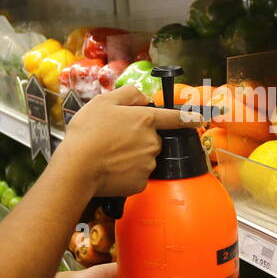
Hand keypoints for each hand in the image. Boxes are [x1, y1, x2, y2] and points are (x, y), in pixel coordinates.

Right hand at [55, 86, 193, 196]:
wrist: (77, 168)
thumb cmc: (87, 133)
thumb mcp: (103, 102)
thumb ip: (128, 94)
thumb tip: (143, 96)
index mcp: (145, 120)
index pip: (175, 118)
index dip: (188, 118)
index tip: (199, 119)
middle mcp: (152, 142)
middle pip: (153, 139)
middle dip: (139, 139)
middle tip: (115, 140)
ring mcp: (148, 164)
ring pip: (145, 158)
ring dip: (132, 156)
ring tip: (109, 155)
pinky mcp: (140, 182)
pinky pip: (137, 176)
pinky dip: (127, 173)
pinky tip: (111, 170)